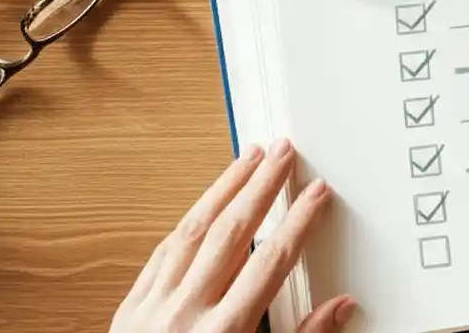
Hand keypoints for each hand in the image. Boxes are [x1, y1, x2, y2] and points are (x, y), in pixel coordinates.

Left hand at [111, 140, 354, 331]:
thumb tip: (341, 307)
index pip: (271, 262)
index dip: (298, 222)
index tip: (317, 194)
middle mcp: (186, 316)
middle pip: (231, 233)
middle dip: (261, 187)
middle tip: (283, 152)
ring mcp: (152, 310)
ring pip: (192, 232)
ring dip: (222, 189)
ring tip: (246, 159)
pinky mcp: (127, 312)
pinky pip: (161, 254)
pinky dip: (186, 223)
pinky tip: (202, 204)